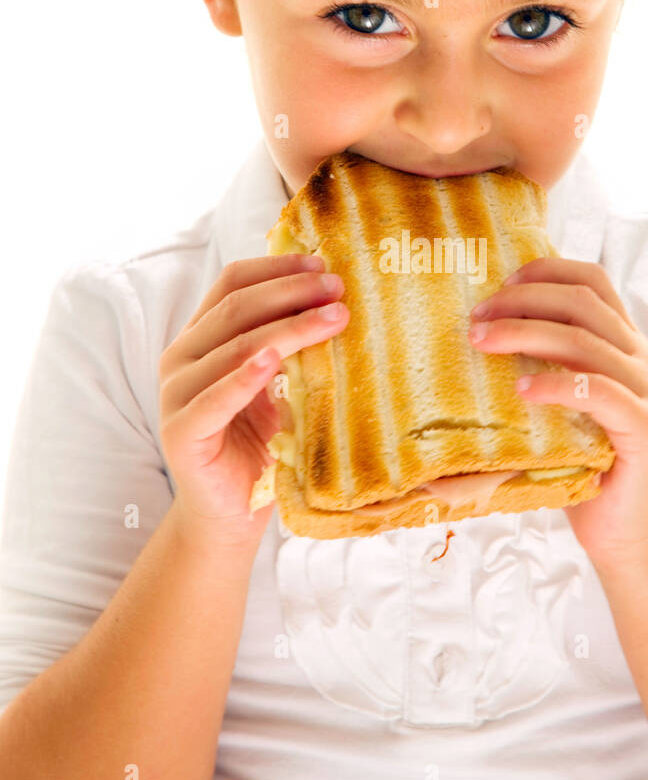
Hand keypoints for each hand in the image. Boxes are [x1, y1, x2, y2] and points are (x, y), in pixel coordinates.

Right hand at [159, 254, 348, 549]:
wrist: (231, 515)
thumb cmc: (260, 447)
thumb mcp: (278, 387)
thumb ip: (288, 347)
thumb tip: (335, 302)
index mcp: (200, 338)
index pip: (233, 283)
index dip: (277, 268)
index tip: (324, 264)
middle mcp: (181, 358)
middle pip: (237, 308)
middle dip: (292, 292)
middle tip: (339, 288)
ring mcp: (177, 395)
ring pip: (236, 346)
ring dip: (290, 327)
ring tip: (335, 318)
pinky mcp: (182, 432)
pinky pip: (216, 399)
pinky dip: (245, 376)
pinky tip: (275, 359)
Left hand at [468, 257, 647, 574]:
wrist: (628, 535)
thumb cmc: (583, 470)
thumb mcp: (560, 410)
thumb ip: (542, 371)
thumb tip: (476, 338)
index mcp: (625, 346)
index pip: (593, 283)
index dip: (547, 272)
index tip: (500, 284)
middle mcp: (642, 360)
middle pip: (583, 303)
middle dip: (524, 301)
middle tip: (477, 317)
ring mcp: (647, 393)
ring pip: (586, 342)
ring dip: (527, 334)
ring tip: (481, 342)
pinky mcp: (644, 429)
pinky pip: (599, 393)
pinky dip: (556, 385)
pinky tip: (521, 390)